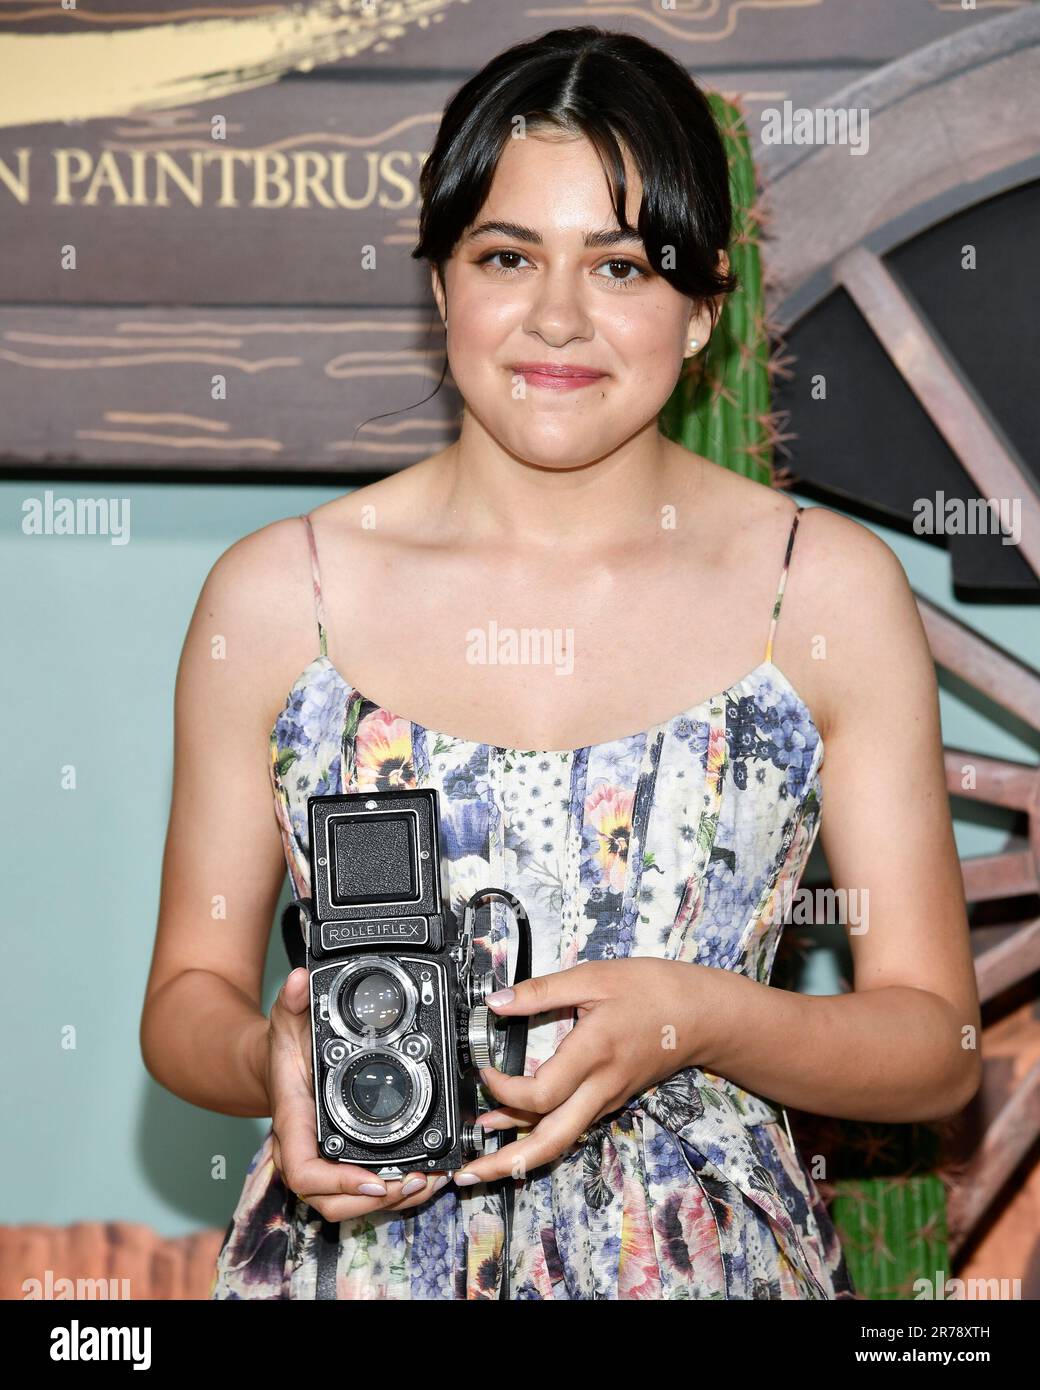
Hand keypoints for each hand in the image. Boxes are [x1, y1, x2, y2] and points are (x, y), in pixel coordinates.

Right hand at [259, 968, 448, 1220]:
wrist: (277, 1063)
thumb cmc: (283, 1047)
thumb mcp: (287, 1018)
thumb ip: (294, 999)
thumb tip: (301, 980)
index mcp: (293, 1122)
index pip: (305, 1171)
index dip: (338, 1183)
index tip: (374, 1180)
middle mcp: (303, 1149)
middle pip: (329, 1202)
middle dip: (373, 1202)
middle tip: (413, 1181)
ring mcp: (321, 1159)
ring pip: (344, 1205)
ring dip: (387, 1202)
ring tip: (423, 1183)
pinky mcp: (338, 1160)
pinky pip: (357, 1190)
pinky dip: (389, 1192)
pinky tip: (417, 1179)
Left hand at [454, 959, 705, 1186]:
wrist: (703, 1015)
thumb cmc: (653, 991)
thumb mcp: (593, 977)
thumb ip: (541, 990)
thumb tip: (497, 1002)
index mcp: (592, 1054)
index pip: (540, 1094)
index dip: (503, 1090)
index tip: (484, 1070)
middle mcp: (599, 1088)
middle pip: (550, 1143)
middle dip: (505, 1163)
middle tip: (467, 1174)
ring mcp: (606, 1100)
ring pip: (560, 1139)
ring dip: (519, 1152)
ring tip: (481, 1159)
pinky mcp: (610, 1100)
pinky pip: (571, 1124)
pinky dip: (540, 1132)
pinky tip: (516, 1124)